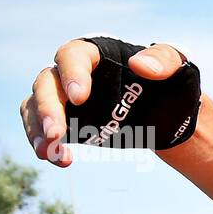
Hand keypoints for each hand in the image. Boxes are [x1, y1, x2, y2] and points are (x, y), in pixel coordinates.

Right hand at [20, 39, 190, 166]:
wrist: (168, 109)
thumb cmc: (170, 79)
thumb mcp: (177, 65)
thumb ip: (163, 60)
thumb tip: (140, 65)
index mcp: (96, 53)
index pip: (72, 56)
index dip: (72, 75)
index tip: (80, 98)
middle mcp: (72, 72)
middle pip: (46, 84)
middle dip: (48, 108)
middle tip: (55, 134)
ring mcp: (65, 98)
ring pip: (35, 107)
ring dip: (37, 130)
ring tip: (47, 152)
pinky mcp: (67, 122)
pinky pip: (44, 130)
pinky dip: (46, 145)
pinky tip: (60, 160)